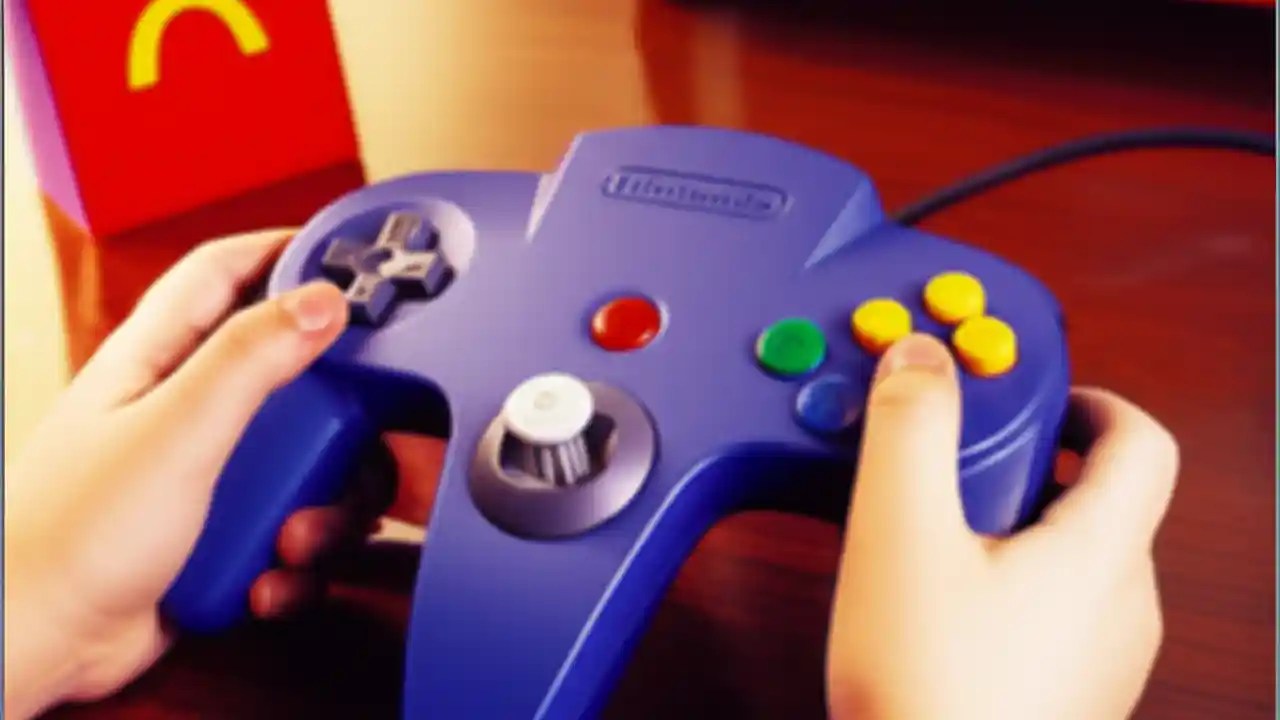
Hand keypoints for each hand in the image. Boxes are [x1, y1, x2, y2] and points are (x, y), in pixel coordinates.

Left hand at [4, 230, 392, 719]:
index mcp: (159, 358)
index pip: (226, 269)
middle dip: (336, 409)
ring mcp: (205, 468)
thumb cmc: (71, 535)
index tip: (355, 257)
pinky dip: (296, 553)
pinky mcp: (220, 526)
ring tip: (295, 536)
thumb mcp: (176, 431)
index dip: (288, 249)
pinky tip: (270, 573)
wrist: (36, 644)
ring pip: (304, 457)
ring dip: (322, 502)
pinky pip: (290, 520)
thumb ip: (249, 358)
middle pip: (292, 371)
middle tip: (360, 431)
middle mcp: (185, 406)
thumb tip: (322, 297)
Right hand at [826, 334, 1178, 719]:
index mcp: (1101, 553)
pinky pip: (1048, 609)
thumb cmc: (931, 699)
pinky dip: (998, 582)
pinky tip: (929, 610)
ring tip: (920, 541)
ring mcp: (1097, 660)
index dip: (1087, 396)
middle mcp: (1118, 606)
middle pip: (1093, 494)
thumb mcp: (899, 540)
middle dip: (1019, 461)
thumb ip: (910, 432)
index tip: (1023, 390)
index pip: (1139, 440)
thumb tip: (922, 356)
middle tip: (943, 468)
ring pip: (1066, 555)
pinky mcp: (1063, 697)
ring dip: (1002, 523)